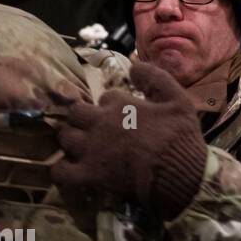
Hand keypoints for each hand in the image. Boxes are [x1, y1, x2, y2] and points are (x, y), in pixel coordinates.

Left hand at [52, 62, 208, 218]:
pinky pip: (60, 171)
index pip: (105, 97)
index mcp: (119, 105)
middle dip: (81, 118)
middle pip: (76, 113)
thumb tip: (133, 66)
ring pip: (65, 137)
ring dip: (70, 139)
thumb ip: (155, 78)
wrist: (179, 172)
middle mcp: (100, 124)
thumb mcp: (177, 99)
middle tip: (92, 128)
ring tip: (80, 146)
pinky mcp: (88, 174)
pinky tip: (66, 170)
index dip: (111, 105)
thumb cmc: (180, 137)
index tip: (120, 114)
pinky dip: (60, 170)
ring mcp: (91, 149)